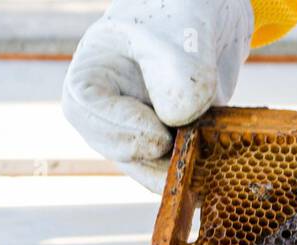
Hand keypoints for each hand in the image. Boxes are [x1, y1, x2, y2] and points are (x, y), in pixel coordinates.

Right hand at [62, 0, 254, 191]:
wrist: (212, 27)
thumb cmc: (186, 19)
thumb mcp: (186, 35)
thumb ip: (181, 72)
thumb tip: (175, 119)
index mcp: (94, 70)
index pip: (84, 107)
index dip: (119, 127)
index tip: (160, 132)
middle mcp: (108, 104)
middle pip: (110, 144)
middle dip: (146, 153)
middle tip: (182, 144)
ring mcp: (135, 127)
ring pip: (142, 165)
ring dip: (171, 167)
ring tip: (201, 152)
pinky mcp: (166, 143)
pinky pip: (170, 171)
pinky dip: (190, 173)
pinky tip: (210, 169)